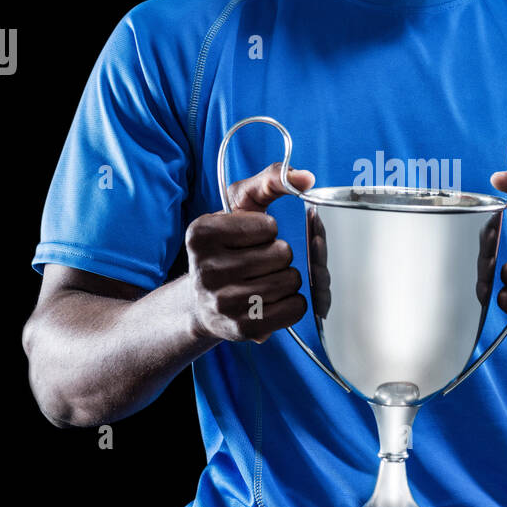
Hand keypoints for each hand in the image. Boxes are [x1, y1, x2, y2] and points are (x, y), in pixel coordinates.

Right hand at [185, 161, 313, 343]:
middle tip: (257, 261)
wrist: (201, 302)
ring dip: (286, 277)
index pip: (268, 226)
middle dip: (279, 254)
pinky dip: (292, 302)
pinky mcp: (243, 328)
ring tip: (263, 280)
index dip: (267, 230)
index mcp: (201, 233)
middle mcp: (206, 269)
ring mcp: (223, 303)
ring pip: (291, 281)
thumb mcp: (239, 207)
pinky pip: (295, 308)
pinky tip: (271, 300)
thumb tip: (306, 177)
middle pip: (282, 254)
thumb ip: (270, 180)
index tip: (247, 238)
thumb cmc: (227, 246)